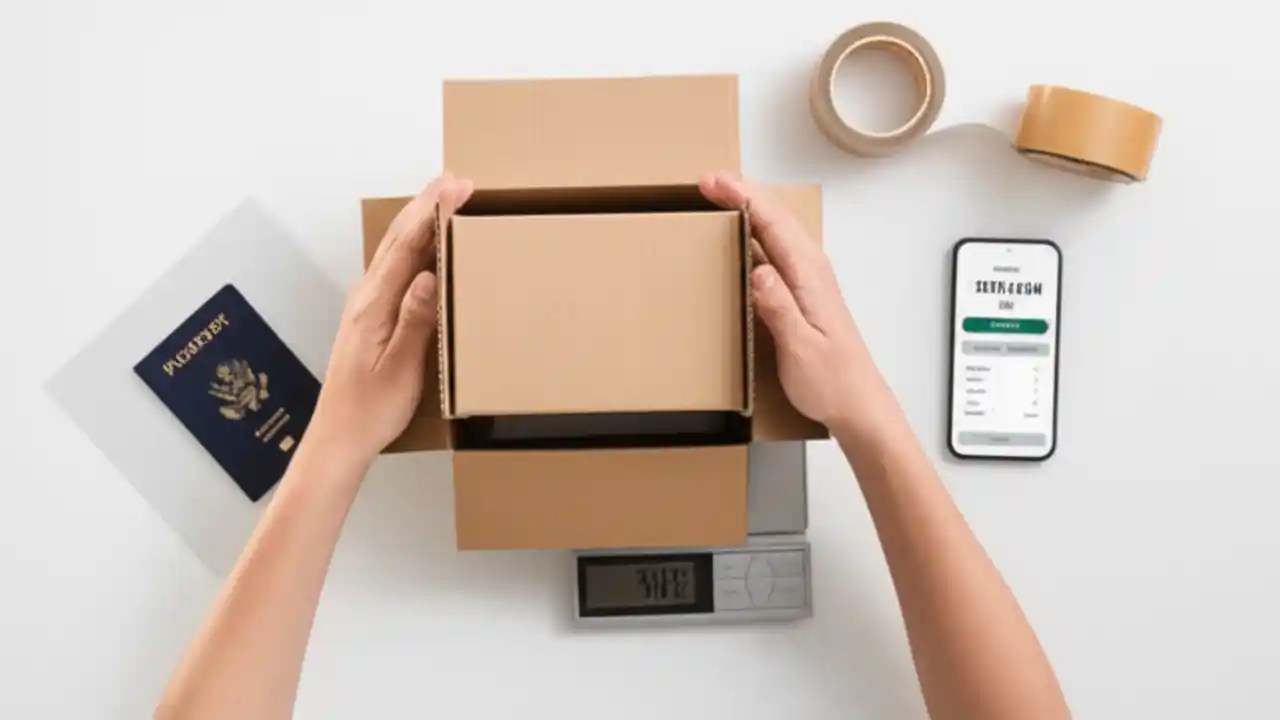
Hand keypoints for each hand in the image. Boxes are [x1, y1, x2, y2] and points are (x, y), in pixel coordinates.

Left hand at [309, 174, 473, 461]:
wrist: (339, 436)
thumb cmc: (372, 409)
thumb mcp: (401, 368)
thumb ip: (415, 320)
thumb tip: (430, 276)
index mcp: (375, 305)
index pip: (407, 247)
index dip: (433, 213)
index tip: (458, 188)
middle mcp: (366, 297)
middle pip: (397, 239)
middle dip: (427, 205)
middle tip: (456, 180)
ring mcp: (365, 305)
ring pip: (394, 250)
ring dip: (419, 222)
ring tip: (443, 200)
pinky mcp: (370, 316)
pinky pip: (393, 268)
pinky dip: (412, 246)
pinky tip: (424, 248)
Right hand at [699, 172, 895, 439]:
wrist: (859, 405)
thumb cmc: (831, 381)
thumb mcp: (800, 348)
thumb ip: (779, 307)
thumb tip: (758, 270)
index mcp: (810, 276)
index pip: (774, 223)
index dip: (742, 196)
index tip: (713, 182)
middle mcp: (813, 270)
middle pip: (777, 217)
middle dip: (742, 193)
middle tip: (707, 181)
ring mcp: (810, 279)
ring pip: (779, 229)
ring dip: (751, 208)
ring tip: (721, 197)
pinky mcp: (806, 292)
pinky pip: (779, 249)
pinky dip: (758, 233)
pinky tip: (745, 238)